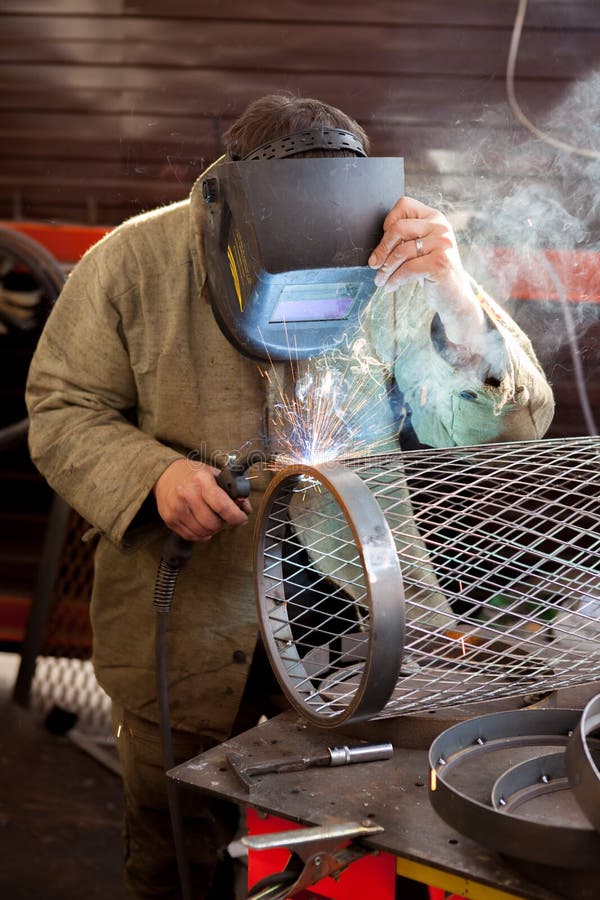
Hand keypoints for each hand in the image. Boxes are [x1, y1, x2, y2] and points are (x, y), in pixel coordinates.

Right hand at [153, 458, 250, 541]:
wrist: (165, 475)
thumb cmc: (193, 475)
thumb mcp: (214, 474)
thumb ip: (232, 491)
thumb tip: (246, 509)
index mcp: (201, 480)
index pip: (222, 506)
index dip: (236, 517)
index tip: (241, 518)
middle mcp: (187, 494)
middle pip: (213, 523)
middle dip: (225, 524)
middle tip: (226, 518)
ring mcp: (176, 509)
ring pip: (203, 532)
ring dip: (213, 530)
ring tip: (213, 520)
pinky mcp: (170, 520)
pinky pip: (191, 536)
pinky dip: (201, 534)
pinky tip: (202, 524)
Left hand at [369, 196, 484, 345]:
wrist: (453, 295)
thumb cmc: (431, 271)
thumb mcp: (420, 249)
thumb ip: (405, 239)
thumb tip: (376, 247)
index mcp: (434, 217)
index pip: (404, 205)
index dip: (388, 222)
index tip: (384, 242)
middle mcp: (440, 227)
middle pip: (399, 228)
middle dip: (382, 249)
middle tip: (374, 264)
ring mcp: (442, 244)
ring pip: (401, 252)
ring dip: (385, 270)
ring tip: (380, 280)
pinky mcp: (440, 263)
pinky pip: (407, 269)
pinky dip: (394, 280)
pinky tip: (389, 287)